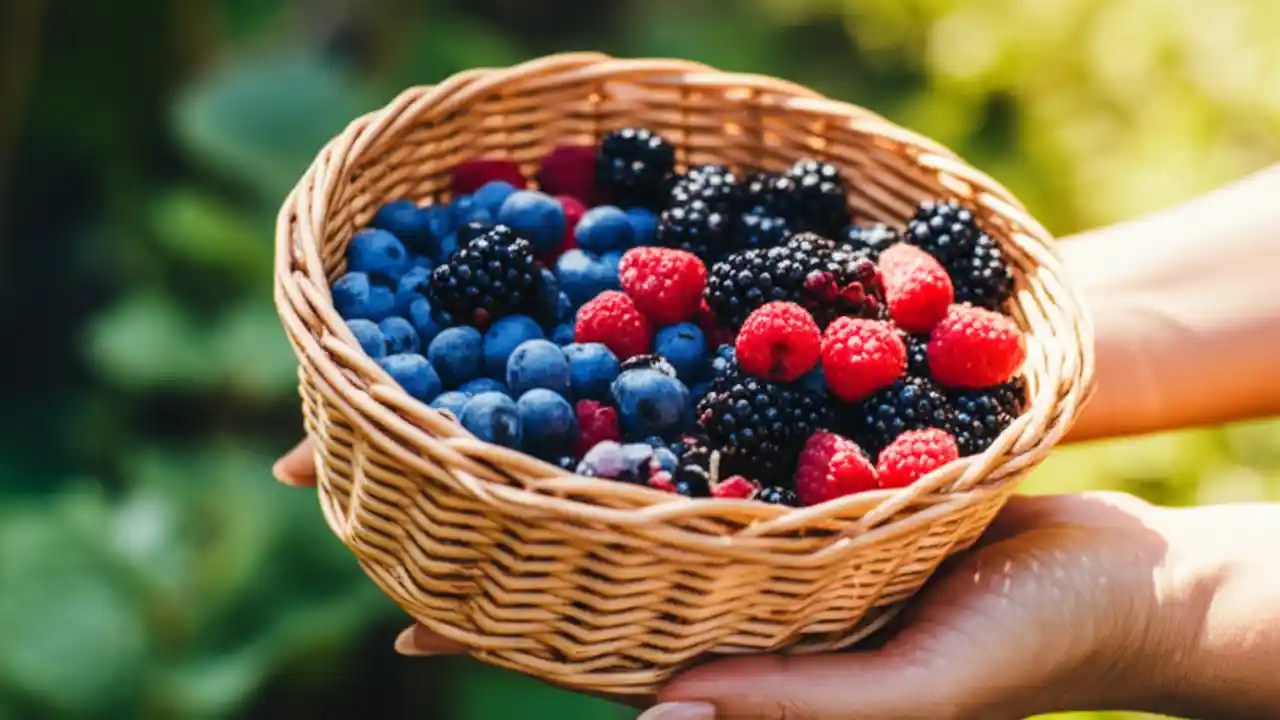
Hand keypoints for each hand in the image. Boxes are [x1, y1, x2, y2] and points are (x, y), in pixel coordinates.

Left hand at [273, 447, 1183, 715]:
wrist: (1125, 579)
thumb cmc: (1035, 646)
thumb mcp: (919, 688)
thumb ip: (796, 705)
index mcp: (754, 663)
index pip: (602, 649)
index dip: (505, 631)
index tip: (403, 608)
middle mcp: (749, 598)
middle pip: (610, 564)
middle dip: (519, 529)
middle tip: (422, 488)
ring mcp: (782, 538)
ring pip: (661, 494)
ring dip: (584, 456)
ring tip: (498, 411)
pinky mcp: (823, 482)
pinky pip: (735, 443)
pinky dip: (681, 410)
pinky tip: (636, 373)